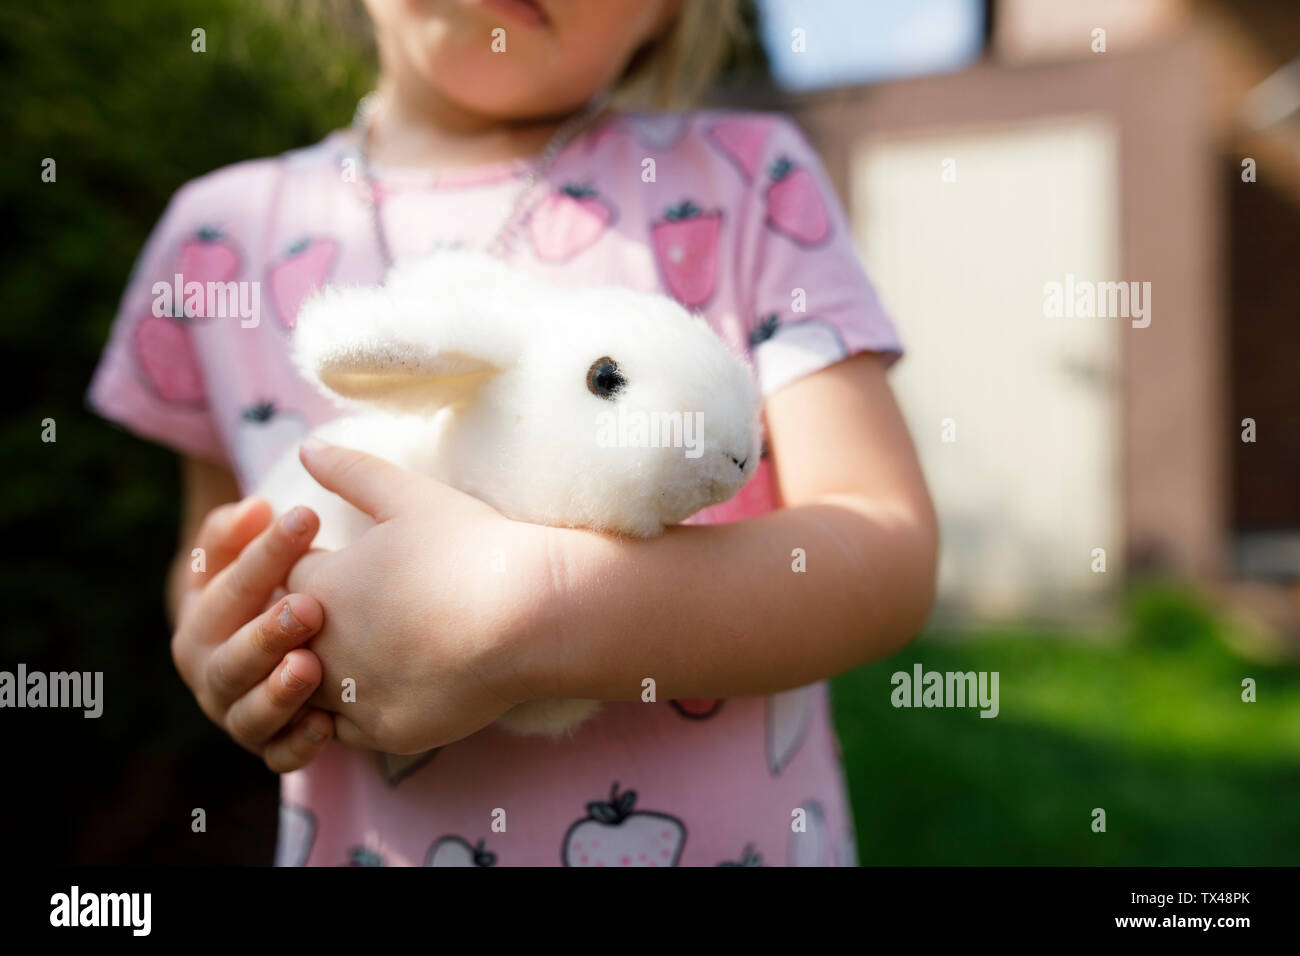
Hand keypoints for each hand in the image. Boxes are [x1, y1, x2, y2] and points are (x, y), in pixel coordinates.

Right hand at [171, 497, 335, 771]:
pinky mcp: (271, 746)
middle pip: (232, 659)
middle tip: (308, 607)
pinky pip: (280, 756)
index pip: (230, 586)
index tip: (306, 517)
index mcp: (200, 620)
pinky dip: (299, 744)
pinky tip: (327, 725)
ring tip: (310, 667)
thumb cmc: (264, 587)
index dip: (265, 553)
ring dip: (279, 693)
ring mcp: (238, 713)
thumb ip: (243, 530)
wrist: (264, 647)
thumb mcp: (243, 554)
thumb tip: (257, 509)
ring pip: (251, 714)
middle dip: (267, 634)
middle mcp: (212, 672)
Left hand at [286, 439, 555, 753]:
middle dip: (314, 621)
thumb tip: (305, 446)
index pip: (285, 579)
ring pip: (312, 688)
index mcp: (321, 584)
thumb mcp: (409, 495)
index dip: (313, 568)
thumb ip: (350, 471)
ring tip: (380, 645)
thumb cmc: (471, 547)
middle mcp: (323, 644)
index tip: (348, 563)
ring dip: (329, 669)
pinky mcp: (386, 731)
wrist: (530, 615)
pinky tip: (393, 683)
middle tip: (366, 606)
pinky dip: (360, 708)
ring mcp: (352, 695)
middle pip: (290, 637)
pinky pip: (348, 728)